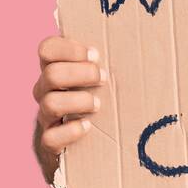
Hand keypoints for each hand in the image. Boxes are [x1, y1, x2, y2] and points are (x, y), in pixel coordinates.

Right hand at [32, 36, 106, 182]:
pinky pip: (50, 138)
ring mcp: (45, 117)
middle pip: (51, 74)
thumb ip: (107, 59)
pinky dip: (70, 131)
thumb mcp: (98, 77)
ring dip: (78, 101)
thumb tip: (141, 38)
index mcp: (55, 69)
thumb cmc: (97, 99)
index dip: (69, 49)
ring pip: (50, 103)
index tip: (95, 55)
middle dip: (82, 73)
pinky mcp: (49, 144)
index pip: (48, 49)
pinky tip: (87, 127)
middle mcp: (45, 91)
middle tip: (104, 79)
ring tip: (97, 105)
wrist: (80, 149)